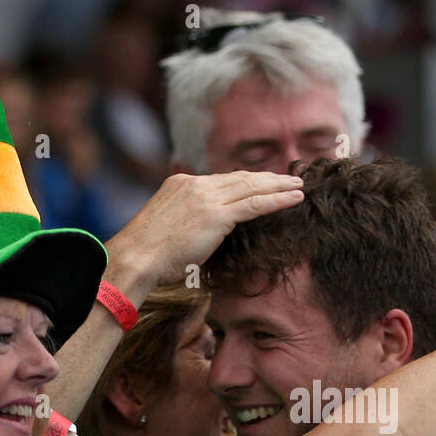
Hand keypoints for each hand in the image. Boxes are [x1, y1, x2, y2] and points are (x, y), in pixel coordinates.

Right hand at [103, 171, 304, 299]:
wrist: (136, 258)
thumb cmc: (146, 256)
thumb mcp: (167, 229)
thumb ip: (186, 223)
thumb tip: (199, 235)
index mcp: (181, 183)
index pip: (222, 180)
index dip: (248, 181)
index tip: (265, 182)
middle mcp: (195, 184)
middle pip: (241, 178)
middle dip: (269, 178)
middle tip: (291, 177)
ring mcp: (206, 197)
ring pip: (251, 187)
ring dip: (279, 186)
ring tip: (299, 186)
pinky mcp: (216, 215)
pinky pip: (254, 204)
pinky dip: (277, 200)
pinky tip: (295, 199)